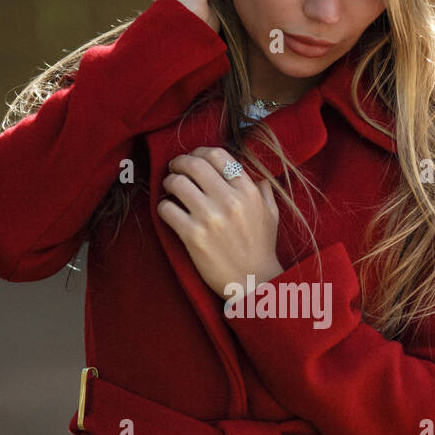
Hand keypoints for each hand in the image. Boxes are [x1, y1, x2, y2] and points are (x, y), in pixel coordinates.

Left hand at [156, 147, 283, 297]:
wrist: (253, 282)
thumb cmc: (261, 248)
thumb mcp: (271, 215)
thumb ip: (263, 191)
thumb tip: (256, 176)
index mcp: (248, 191)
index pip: (218, 155)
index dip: (200, 152)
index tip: (193, 158)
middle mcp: (229, 201)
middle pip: (194, 164)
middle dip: (179, 163)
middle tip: (175, 169)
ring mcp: (210, 218)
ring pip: (177, 183)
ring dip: (169, 183)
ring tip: (170, 188)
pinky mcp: (193, 237)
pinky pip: (167, 209)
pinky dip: (163, 207)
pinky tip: (168, 211)